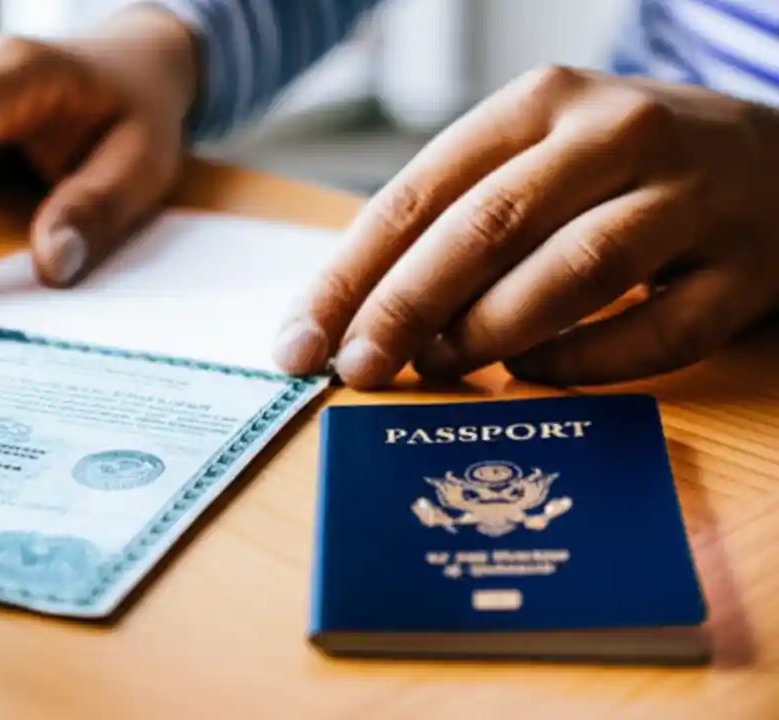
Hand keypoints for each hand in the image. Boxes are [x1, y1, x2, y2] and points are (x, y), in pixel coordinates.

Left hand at [274, 67, 778, 386]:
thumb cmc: (619, 173)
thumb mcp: (532, 162)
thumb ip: (449, 225)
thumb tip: (350, 320)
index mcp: (539, 104)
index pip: (417, 194)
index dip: (349, 276)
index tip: (298, 343)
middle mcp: (614, 134)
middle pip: (486, 227)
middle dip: (404, 309)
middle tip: (357, 369)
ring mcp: (690, 197)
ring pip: (574, 271)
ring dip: (490, 333)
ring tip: (441, 368)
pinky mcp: (745, 269)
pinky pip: (658, 331)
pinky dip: (586, 362)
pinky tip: (537, 372)